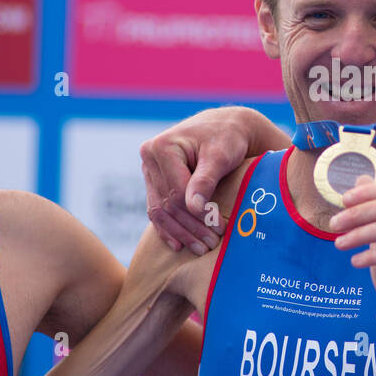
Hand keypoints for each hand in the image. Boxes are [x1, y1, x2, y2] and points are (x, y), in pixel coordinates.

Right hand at [139, 107, 254, 254]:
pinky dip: (167, 228)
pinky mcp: (154, 180)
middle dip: (189, 227)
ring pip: (158, 210)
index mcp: (162, 147)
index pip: (177, 192)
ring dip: (179, 233)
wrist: (224, 127)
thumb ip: (206, 180)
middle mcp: (149, 157)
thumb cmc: (226, 138)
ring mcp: (149, 169)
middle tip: (210, 245)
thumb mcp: (220, 156)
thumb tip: (194, 208)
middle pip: (166, 203)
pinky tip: (178, 245)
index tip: (218, 228)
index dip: (197, 214)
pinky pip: (156, 209)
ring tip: (199, 248)